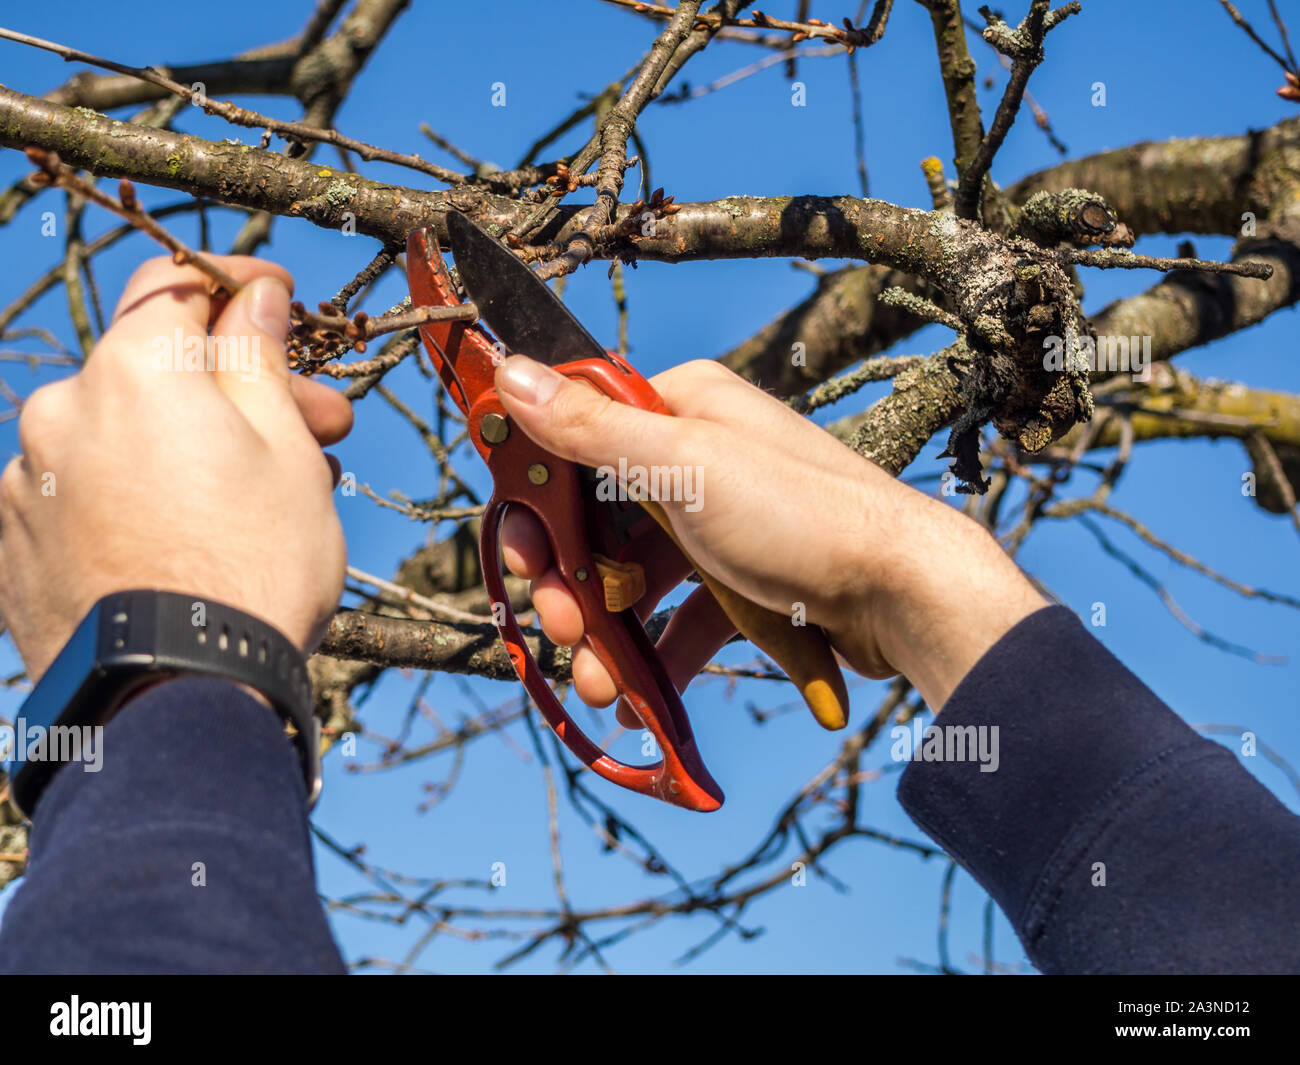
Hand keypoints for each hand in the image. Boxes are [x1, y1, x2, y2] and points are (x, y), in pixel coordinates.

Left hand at [0, 256, 352, 680]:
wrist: (178, 700)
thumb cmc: (251, 569)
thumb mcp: (284, 452)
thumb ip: (257, 360)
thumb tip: (255, 296)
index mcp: (130, 372)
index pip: (175, 287)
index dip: (238, 288)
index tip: (280, 301)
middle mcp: (58, 413)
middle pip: (156, 374)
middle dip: (238, 393)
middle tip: (318, 431)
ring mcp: (25, 485)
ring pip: (122, 439)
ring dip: (190, 452)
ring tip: (258, 506)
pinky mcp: (12, 549)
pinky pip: (84, 496)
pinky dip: (136, 500)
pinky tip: (188, 542)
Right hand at [495, 356, 1045, 714]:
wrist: (904, 595)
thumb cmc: (802, 516)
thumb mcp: (685, 466)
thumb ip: (591, 428)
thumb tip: (510, 372)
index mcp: (683, 406)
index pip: (577, 439)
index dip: (539, 501)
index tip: (520, 554)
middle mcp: (699, 456)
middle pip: (599, 518)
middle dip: (571, 583)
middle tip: (559, 629)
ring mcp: (722, 519)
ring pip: (635, 576)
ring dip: (605, 633)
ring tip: (598, 684)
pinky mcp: (743, 577)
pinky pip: (680, 612)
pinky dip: (655, 653)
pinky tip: (637, 698)